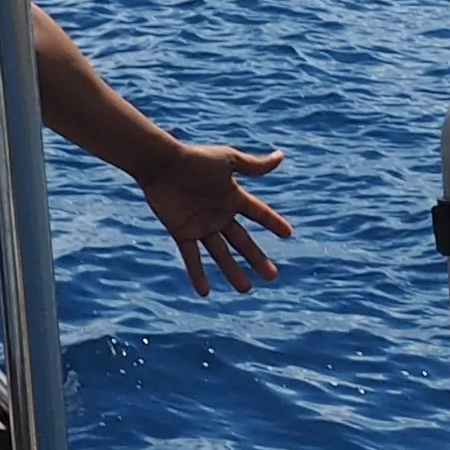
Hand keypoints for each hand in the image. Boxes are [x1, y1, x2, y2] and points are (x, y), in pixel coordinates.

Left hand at [132, 142, 290, 295]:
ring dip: (232, 271)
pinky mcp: (182, 232)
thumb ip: (254, 166)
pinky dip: (197, 274)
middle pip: (242, 241)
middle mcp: (219, 214)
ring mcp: (201, 225)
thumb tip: (281, 157)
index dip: (273, 223)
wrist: (161, 163)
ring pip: (220, 253)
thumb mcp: (228, 160)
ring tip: (246, 289)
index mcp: (232, 197)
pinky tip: (205, 292)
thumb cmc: (194, 159)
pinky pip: (192, 257)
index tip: (288, 234)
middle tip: (272, 276)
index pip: (258, 213)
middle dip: (256, 258)